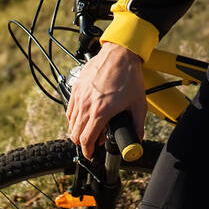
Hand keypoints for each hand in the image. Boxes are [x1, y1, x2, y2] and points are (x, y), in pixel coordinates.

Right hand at [64, 42, 146, 160]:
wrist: (120, 54)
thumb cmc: (129, 76)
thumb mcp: (139, 104)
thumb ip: (138, 125)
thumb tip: (137, 140)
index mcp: (101, 111)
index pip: (86, 139)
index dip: (87, 151)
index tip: (90, 154)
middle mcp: (86, 105)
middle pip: (75, 134)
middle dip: (82, 143)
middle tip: (91, 144)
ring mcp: (79, 95)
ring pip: (71, 122)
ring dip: (78, 130)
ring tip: (89, 130)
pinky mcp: (76, 87)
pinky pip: (70, 108)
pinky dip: (74, 117)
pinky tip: (83, 116)